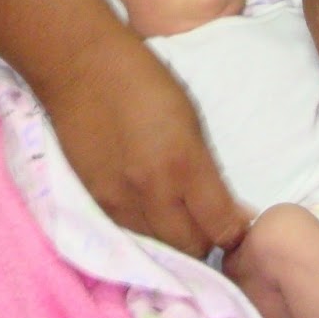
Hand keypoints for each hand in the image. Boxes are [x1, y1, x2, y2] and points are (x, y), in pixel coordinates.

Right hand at [44, 26, 250, 257]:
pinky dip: (145, 232)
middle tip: (209, 224)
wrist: (81, 68)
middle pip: (190, 249)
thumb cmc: (146, 80)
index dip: (234, 233)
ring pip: (158, 249)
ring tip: (179, 220)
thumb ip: (209, 168)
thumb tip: (234, 210)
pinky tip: (150, 214)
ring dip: (174, 241)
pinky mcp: (94, 203)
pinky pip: (130, 235)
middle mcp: (153, 191)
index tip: (237, 226)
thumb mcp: (191, 118)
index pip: (220, 226)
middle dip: (206, 242)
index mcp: (184, 163)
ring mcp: (120, 201)